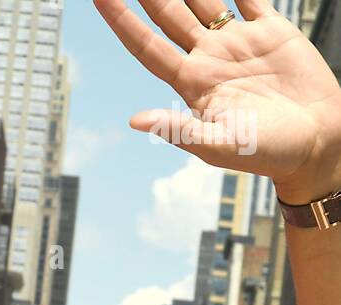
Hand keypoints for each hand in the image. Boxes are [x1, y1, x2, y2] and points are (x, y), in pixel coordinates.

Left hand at [94, 0, 340, 202]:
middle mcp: (210, 59)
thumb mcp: (219, 145)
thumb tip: (134, 121)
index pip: (147, 47)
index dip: (123, 21)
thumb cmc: (268, 153)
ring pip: (203, 0)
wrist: (317, 143)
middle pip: (169, 15)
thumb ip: (178, 130)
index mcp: (193, 84)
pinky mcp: (270, 30)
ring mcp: (239, 42)